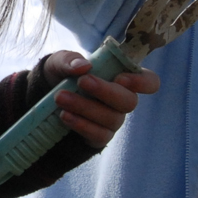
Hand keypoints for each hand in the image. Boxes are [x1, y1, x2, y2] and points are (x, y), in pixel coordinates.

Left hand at [42, 50, 161, 148]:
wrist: (47, 98)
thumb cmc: (65, 74)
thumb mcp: (62, 62)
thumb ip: (70, 60)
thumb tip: (83, 66)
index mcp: (124, 77)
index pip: (150, 82)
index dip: (142, 82)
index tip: (121, 77)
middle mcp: (123, 100)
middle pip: (129, 102)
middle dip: (105, 91)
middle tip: (82, 81)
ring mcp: (113, 120)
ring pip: (111, 118)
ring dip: (85, 107)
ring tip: (60, 97)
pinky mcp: (100, 137)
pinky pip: (99, 135)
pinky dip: (81, 124)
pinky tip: (64, 115)